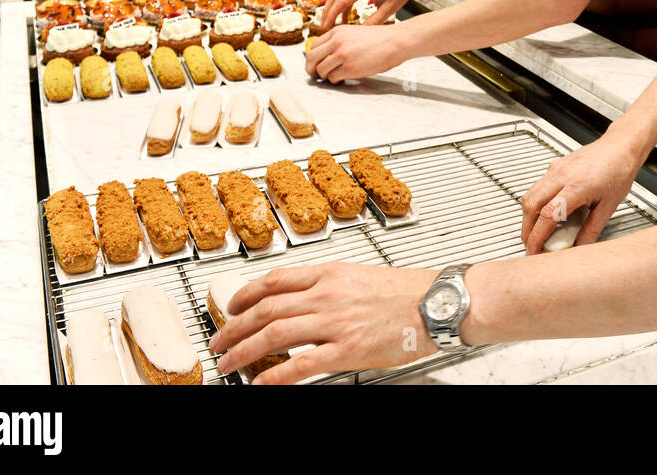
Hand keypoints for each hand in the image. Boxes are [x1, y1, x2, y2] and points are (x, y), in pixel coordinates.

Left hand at [210, 262, 439, 383]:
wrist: (437, 303)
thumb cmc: (406, 291)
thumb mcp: (360, 275)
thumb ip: (328, 284)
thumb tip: (300, 298)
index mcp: (329, 273)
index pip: (273, 280)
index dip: (244, 295)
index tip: (231, 307)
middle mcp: (327, 294)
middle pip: (265, 309)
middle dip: (233, 327)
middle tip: (219, 341)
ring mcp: (335, 322)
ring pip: (274, 335)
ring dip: (243, 351)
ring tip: (228, 364)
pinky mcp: (347, 350)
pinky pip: (301, 365)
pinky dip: (275, 376)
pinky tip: (261, 384)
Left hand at [304, 20, 405, 81]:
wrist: (395, 41)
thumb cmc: (380, 38)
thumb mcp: (355, 32)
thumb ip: (341, 40)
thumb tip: (329, 55)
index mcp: (337, 31)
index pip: (314, 45)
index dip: (313, 56)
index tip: (314, 62)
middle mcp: (337, 41)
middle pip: (311, 57)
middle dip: (310, 68)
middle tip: (313, 74)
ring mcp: (343, 54)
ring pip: (321, 69)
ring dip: (324, 76)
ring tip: (331, 77)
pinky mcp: (350, 67)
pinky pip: (333, 77)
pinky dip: (335, 80)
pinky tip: (341, 79)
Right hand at [319, 0, 417, 31]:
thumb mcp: (390, 8)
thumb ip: (375, 20)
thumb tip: (361, 33)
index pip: (342, 0)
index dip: (332, 14)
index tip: (326, 27)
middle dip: (327, 12)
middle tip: (323, 27)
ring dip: (334, 8)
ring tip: (333, 24)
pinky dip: (343, 5)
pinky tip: (346, 17)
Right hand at [520, 130, 645, 254]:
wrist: (620, 146)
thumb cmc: (619, 171)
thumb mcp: (609, 206)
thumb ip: (592, 229)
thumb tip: (581, 247)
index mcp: (577, 187)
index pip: (547, 215)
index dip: (537, 236)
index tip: (534, 250)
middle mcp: (562, 176)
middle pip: (531, 205)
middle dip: (526, 228)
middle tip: (530, 245)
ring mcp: (556, 169)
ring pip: (530, 194)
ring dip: (528, 216)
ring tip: (535, 232)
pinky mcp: (555, 166)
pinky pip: (538, 186)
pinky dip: (535, 202)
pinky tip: (544, 212)